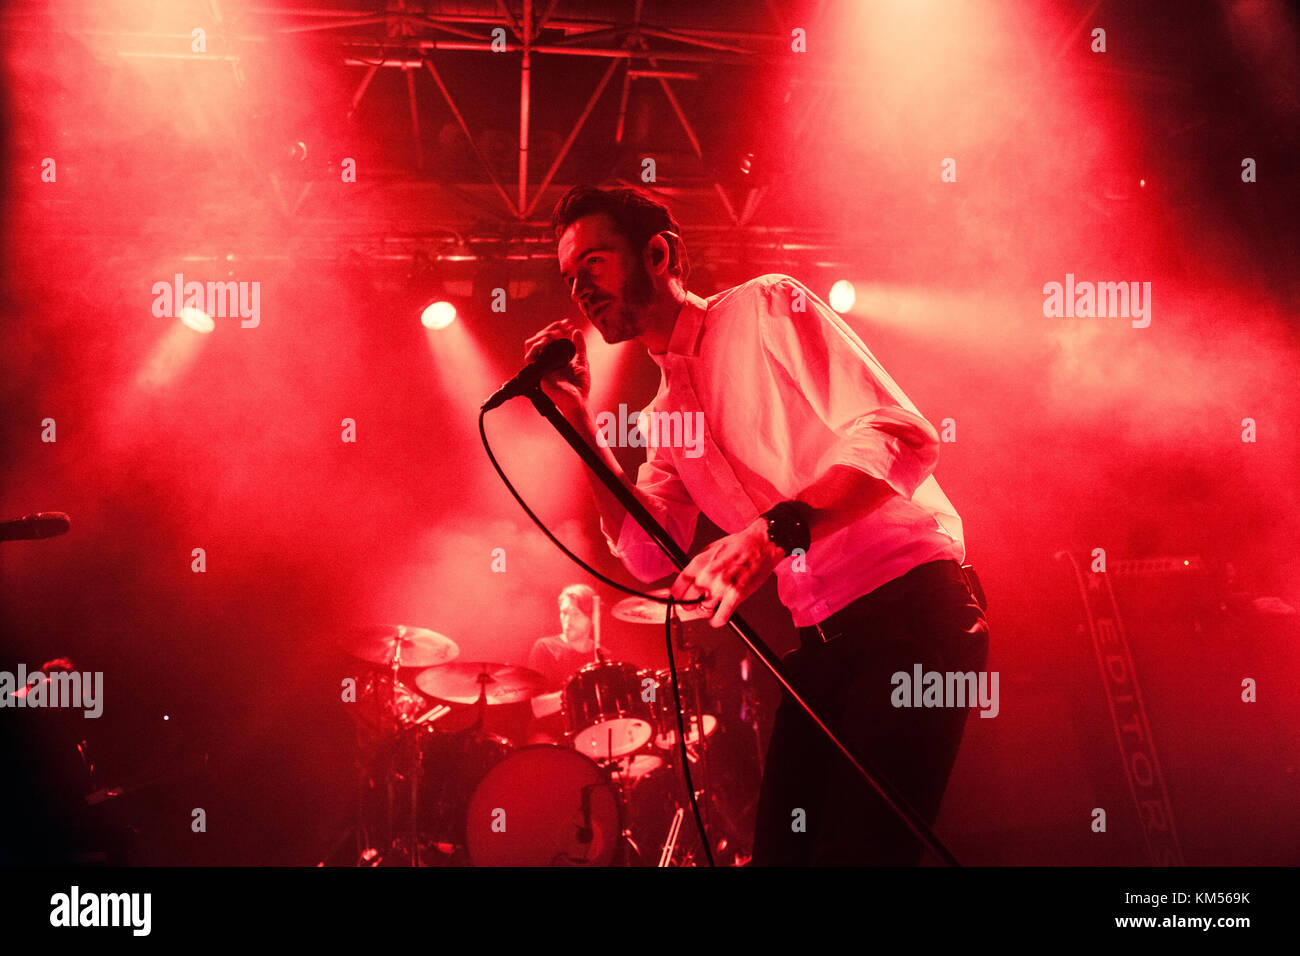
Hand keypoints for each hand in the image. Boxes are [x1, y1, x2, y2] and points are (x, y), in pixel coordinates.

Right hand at [524, 320, 589, 412]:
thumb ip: (579, 347)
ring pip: (531, 346)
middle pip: (537, 339)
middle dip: (550, 328)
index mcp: (553, 358)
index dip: (555, 328)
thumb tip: (576, 331)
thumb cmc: (580, 386)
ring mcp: (541, 368)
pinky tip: (549, 341)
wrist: (579, 401)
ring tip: (556, 331)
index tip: (568, 323)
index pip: (547, 339)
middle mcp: (545, 362)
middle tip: (563, 325)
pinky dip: (538, 347)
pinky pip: (532, 358)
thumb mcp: (582, 361)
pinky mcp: (540, 375)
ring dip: (542, 335)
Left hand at [669, 516, 785, 627]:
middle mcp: (707, 575)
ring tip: (712, 606)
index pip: (677, 587)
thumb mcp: (711, 548)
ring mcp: (721, 586)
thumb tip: (686, 579)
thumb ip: (698, 565)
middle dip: (691, 605)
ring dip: (706, 611)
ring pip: (704, 610)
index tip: (677, 600)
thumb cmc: (739, 545)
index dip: (676, 596)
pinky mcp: (736, 595)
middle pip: (688, 602)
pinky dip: (717, 620)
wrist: (762, 543)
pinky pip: (720, 617)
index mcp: (699, 563)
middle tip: (697, 603)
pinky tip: (717, 618)